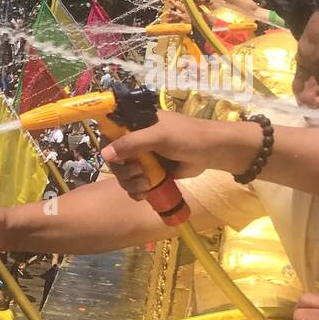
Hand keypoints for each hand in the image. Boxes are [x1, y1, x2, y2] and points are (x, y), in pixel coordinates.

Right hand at [100, 113, 261, 196]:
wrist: (215, 152)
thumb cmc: (189, 137)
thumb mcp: (159, 136)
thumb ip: (132, 143)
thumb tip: (103, 154)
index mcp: (136, 125)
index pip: (110, 134)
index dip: (107, 147)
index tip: (113, 158)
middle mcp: (137, 141)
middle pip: (115, 159)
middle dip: (123, 171)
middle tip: (138, 174)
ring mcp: (145, 158)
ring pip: (124, 174)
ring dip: (131, 183)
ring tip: (146, 185)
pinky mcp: (153, 173)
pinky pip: (136, 184)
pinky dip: (137, 191)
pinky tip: (145, 194)